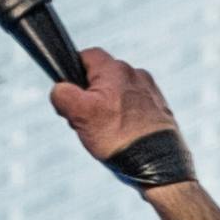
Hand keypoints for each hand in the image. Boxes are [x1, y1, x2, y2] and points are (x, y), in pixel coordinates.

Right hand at [49, 47, 181, 177]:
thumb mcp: (80, 115)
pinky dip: (126, 118)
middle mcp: (136, 74)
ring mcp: (151, 92)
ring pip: (119, 93)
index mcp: (115, 69)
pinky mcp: (160, 109)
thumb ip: (62, 95)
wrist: (158, 163)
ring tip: (108, 132)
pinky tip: (124, 135)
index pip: (87, 56)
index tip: (72, 94)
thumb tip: (59, 89)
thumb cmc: (119, 137)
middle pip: (103, 77)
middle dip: (91, 96)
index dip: (74, 72)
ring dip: (109, 108)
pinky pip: (135, 107)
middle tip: (87, 121)